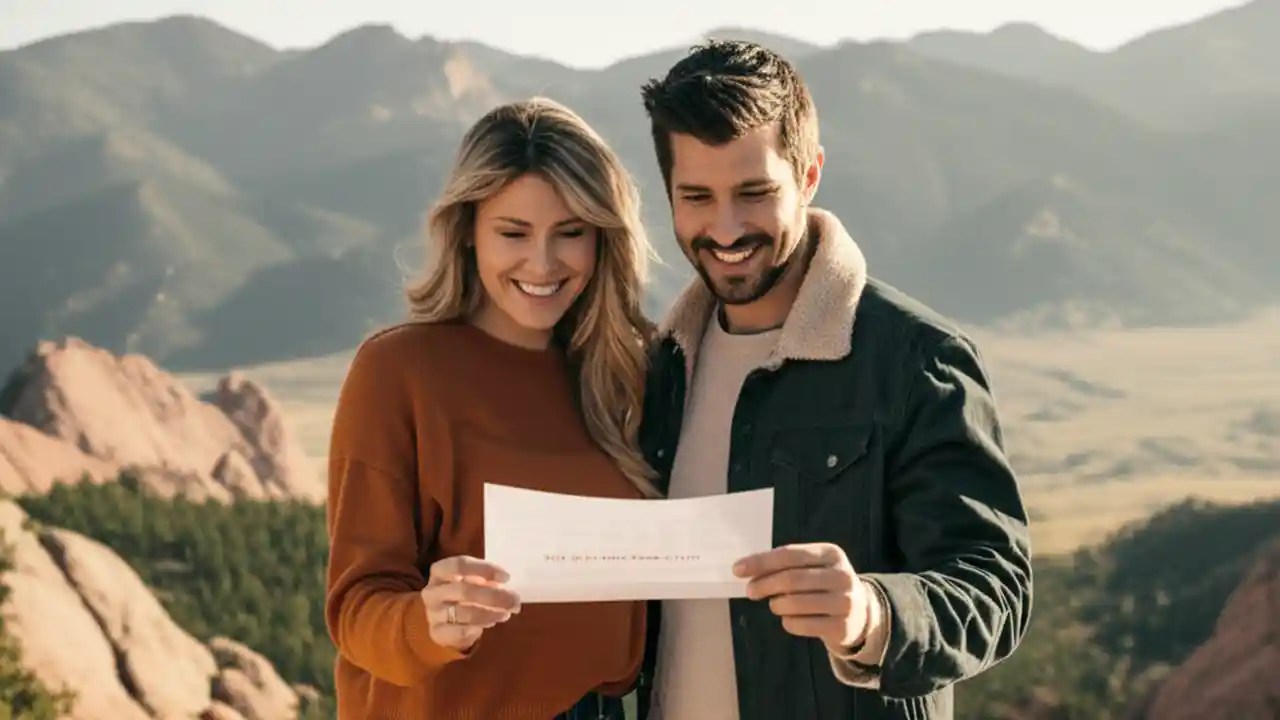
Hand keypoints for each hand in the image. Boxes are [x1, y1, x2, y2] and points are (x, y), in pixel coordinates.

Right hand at [421, 555, 520, 650]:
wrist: (444, 619)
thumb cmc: (462, 592)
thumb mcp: (472, 580)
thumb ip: (487, 579)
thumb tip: (505, 582)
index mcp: (440, 571)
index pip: (460, 565)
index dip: (484, 569)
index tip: (506, 577)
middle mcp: (433, 591)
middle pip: (464, 590)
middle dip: (494, 596)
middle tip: (515, 601)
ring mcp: (433, 613)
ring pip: (463, 612)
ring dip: (489, 613)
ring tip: (506, 614)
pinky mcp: (437, 632)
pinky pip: (459, 631)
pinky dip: (477, 628)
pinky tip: (489, 624)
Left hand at [734, 543, 869, 651]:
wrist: (860, 613)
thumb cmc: (824, 584)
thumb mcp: (812, 567)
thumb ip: (782, 565)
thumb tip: (743, 568)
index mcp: (832, 554)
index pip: (790, 555)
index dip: (761, 562)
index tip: (737, 570)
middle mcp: (842, 576)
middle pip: (791, 579)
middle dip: (764, 585)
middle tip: (750, 591)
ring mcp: (844, 602)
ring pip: (794, 604)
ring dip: (776, 605)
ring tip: (775, 604)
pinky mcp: (842, 627)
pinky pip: (801, 625)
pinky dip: (788, 622)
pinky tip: (790, 618)